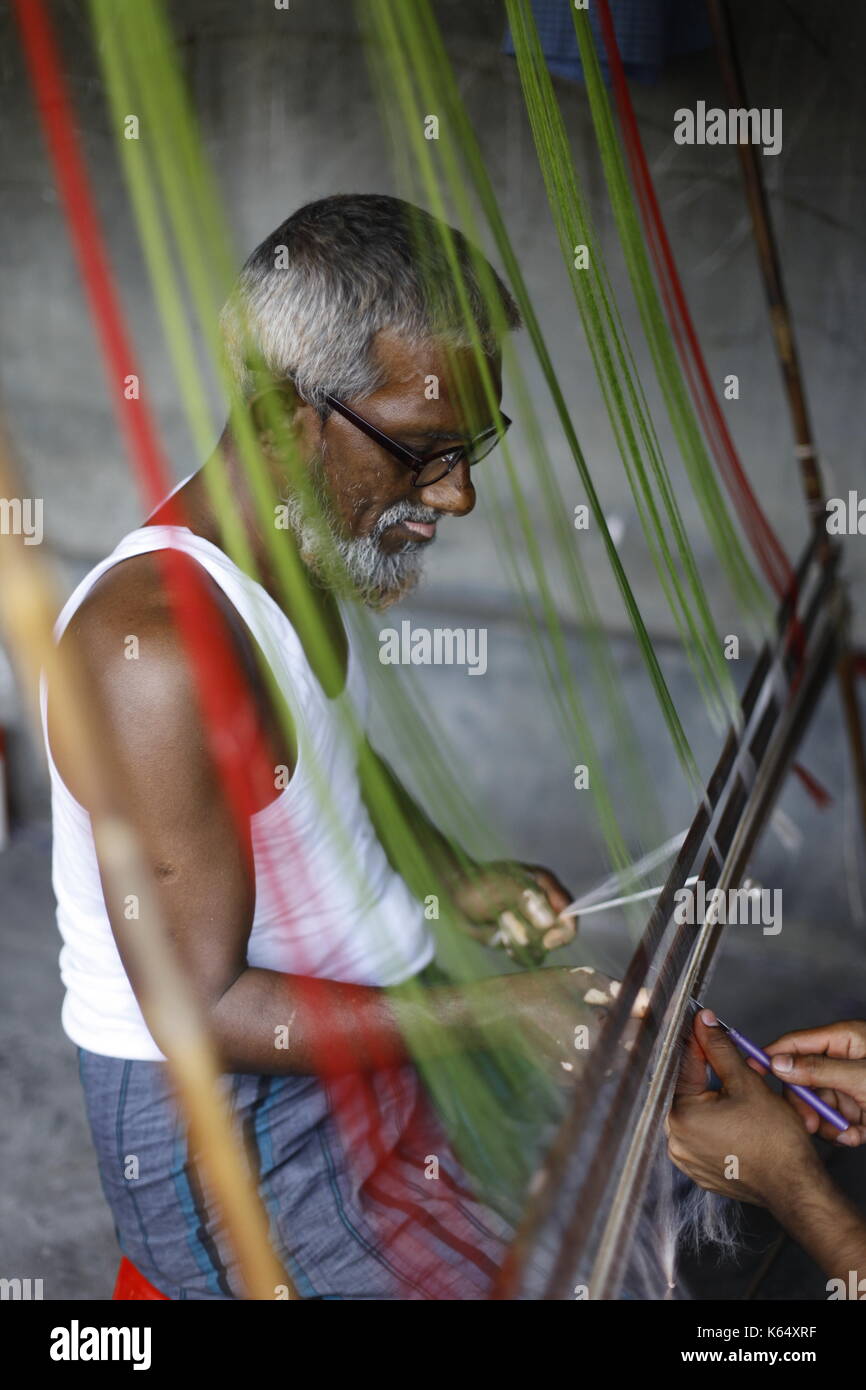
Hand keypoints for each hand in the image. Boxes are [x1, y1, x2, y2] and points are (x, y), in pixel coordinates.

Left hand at [451, 859, 576, 964]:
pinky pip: (528, 957)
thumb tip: (549, 922)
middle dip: (532, 934)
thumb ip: (528, 899)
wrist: (456, 896)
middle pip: (557, 938)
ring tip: (502, 926)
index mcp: (547, 888)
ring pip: (541, 950)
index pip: (570, 915)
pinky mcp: (521, 942)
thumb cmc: (479, 884)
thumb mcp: (505, 885)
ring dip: (520, 942)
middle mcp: (545, 909)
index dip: (563, 931)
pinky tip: (502, 939)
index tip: (547, 939)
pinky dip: (515, 952)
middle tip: (507, 919)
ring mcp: (533, 927)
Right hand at [487, 965, 647, 1084]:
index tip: (648, 1009)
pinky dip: (597, 1053)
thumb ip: (618, 992)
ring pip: (613, 1063)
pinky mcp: (565, 1080)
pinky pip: (595, 1068)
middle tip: (623, 1013)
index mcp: (593, 1037)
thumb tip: (650, 999)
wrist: (498, 1013)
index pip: (639, 1036)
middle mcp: (586, 1063)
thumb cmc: (539, 991)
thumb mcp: (580, 981)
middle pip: (629, 1054)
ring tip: (598, 1020)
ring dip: (615, 1045)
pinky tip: (582, 1033)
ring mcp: (575, 1075)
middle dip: (631, 1035)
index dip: (647, 1021)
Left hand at [666, 1010, 823, 1207]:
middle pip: (687, 1091)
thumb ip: (720, 1049)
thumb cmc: (775, 1140)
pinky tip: (735, 1119)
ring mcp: (687, 1159)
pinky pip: (702, 1137)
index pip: (685, 1066)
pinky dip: (715, 1123)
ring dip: (712, 1099)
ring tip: (736, 1091)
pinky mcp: (700, 1171)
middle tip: (727, 1060)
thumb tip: (705, 1024)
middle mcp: (676, 1140)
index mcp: (681, 1116)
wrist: (794, 1185)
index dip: (699, 1042)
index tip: (706, 1027)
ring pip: (696, 1114)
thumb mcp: (747, 1082)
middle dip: (707, 1073)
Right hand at [748, 1020, 865, 1146]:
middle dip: (806, 1104)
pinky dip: (843, 1133)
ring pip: (818, 1105)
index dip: (772, 1056)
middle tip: (810, 1123)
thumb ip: (819, 1069)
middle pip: (803, 1079)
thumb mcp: (861, 1076)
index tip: (751, 1070)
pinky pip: (835, 1121)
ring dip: (829, 1123)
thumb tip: (779, 1063)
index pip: (796, 1044)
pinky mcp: (857, 1110)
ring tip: (847, 1133)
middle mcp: (843, 1062)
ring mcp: (849, 1086)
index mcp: (844, 1040)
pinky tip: (858, 1135)